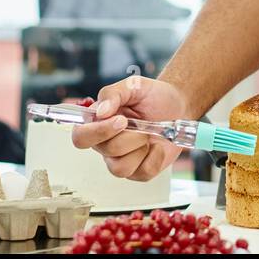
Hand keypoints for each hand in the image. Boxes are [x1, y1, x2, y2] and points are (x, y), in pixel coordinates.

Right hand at [70, 75, 187, 181]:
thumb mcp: (133, 85)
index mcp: (97, 123)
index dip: (96, 132)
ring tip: (149, 134)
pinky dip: (155, 157)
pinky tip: (159, 145)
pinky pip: (142, 173)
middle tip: (142, 124)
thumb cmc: (153, 96)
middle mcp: (105, 144)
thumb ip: (112, 94)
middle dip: (129, 136)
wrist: (178, 106)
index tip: (121, 120)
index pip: (80, 137)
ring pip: (120, 168)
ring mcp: (121, 159)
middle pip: (106, 150)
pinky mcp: (138, 171)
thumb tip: (100, 112)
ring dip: (141, 147)